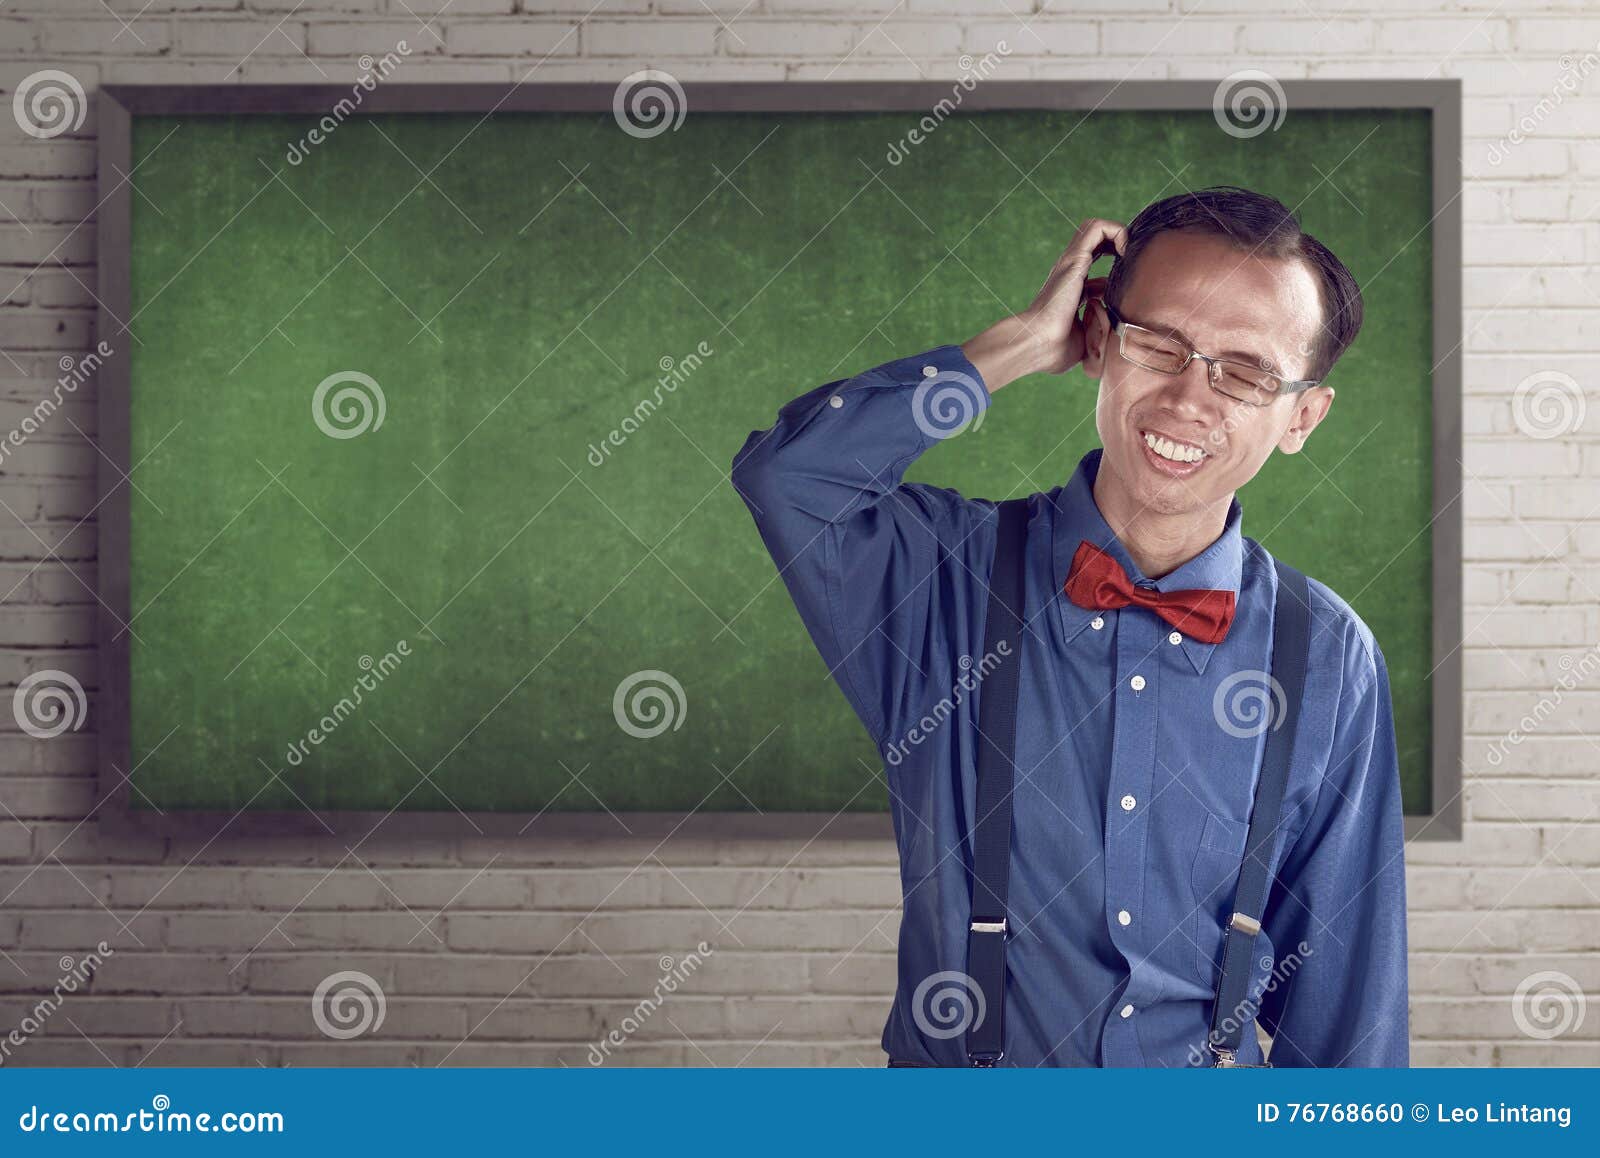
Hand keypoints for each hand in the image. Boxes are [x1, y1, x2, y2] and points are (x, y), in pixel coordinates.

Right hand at [962, 218, 1127, 391]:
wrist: (1037, 344)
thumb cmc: (1057, 349)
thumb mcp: (1086, 336)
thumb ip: (1100, 328)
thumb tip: (1114, 328)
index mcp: (1072, 287)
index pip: (1095, 261)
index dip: (1116, 264)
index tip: (1130, 279)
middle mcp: (1070, 271)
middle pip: (1095, 238)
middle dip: (1118, 242)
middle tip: (1131, 261)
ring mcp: (1071, 262)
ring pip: (1095, 227)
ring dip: (1117, 233)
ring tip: (1128, 255)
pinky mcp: (1074, 259)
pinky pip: (1097, 228)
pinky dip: (1117, 232)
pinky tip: (1125, 254)